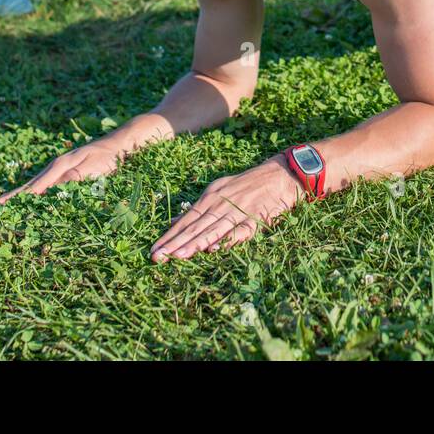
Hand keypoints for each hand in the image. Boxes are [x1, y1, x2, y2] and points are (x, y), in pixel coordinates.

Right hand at [0, 137, 122, 203]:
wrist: (116, 145)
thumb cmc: (106, 156)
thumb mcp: (94, 166)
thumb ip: (77, 175)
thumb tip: (60, 186)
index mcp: (60, 166)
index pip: (38, 185)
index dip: (23, 196)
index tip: (7, 205)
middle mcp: (56, 167)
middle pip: (32, 184)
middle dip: (15, 195)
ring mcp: (59, 170)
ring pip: (37, 185)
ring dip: (23, 194)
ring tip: (7, 204)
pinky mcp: (65, 173)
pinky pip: (47, 185)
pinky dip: (36, 192)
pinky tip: (32, 199)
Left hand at [150, 156, 302, 261]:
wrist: (279, 175)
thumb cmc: (247, 184)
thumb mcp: (219, 190)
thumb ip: (199, 208)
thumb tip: (176, 222)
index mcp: (210, 198)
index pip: (185, 220)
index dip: (169, 236)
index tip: (154, 251)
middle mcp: (220, 204)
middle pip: (195, 227)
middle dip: (175, 244)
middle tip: (157, 258)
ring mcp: (237, 211)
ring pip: (212, 230)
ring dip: (195, 244)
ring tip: (178, 256)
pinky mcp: (255, 218)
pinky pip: (239, 231)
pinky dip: (227, 240)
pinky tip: (215, 249)